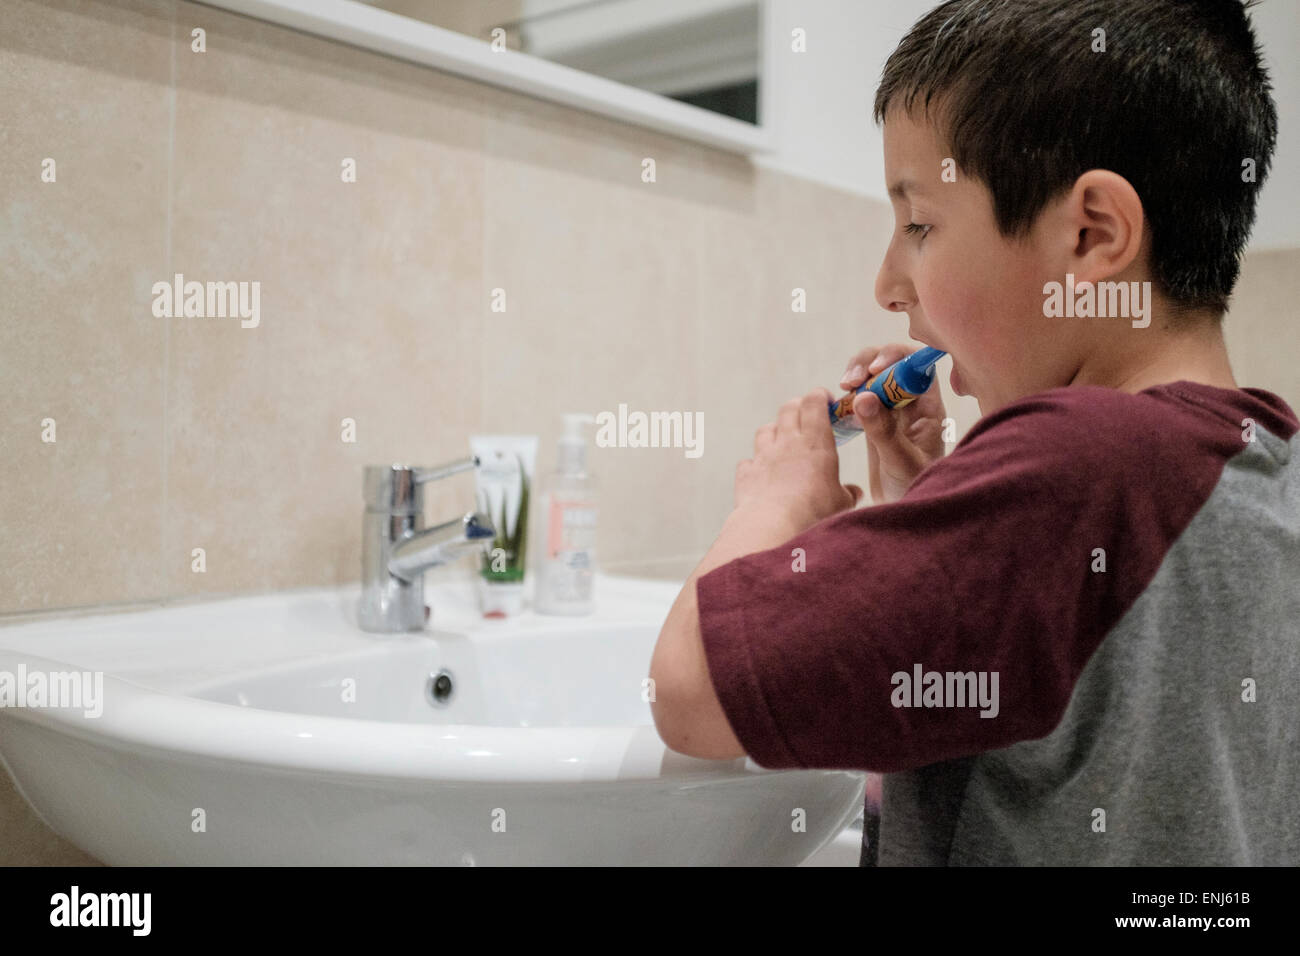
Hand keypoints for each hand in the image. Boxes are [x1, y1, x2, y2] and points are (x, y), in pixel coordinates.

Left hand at [732, 389, 864, 538]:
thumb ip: (848, 493)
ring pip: (765, 430)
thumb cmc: (814, 513)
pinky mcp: (747, 474)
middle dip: (798, 407)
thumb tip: (855, 492)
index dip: (820, 397)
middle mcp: (787, 442)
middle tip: (807, 417)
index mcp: (815, 442)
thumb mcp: (841, 503)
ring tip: (783, 442)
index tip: (827, 402)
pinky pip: (748, 461)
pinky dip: (755, 464)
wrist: (773, 527)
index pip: (814, 402)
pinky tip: (762, 473)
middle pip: (788, 408)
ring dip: (775, 431)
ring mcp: (763, 457)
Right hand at [838, 344, 948, 504]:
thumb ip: (884, 431)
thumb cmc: (914, 490)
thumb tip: (864, 396)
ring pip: (872, 378)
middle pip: (891, 364)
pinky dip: (845, 396)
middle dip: (868, 364)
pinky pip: (858, 398)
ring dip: (855, 376)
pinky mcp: (872, 422)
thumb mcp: (901, 462)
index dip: (896, 358)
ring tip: (842, 389)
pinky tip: (837, 406)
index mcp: (928, 408)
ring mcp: (890, 412)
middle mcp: (910, 404)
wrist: (903, 516)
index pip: (917, 366)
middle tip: (850, 381)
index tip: (874, 371)